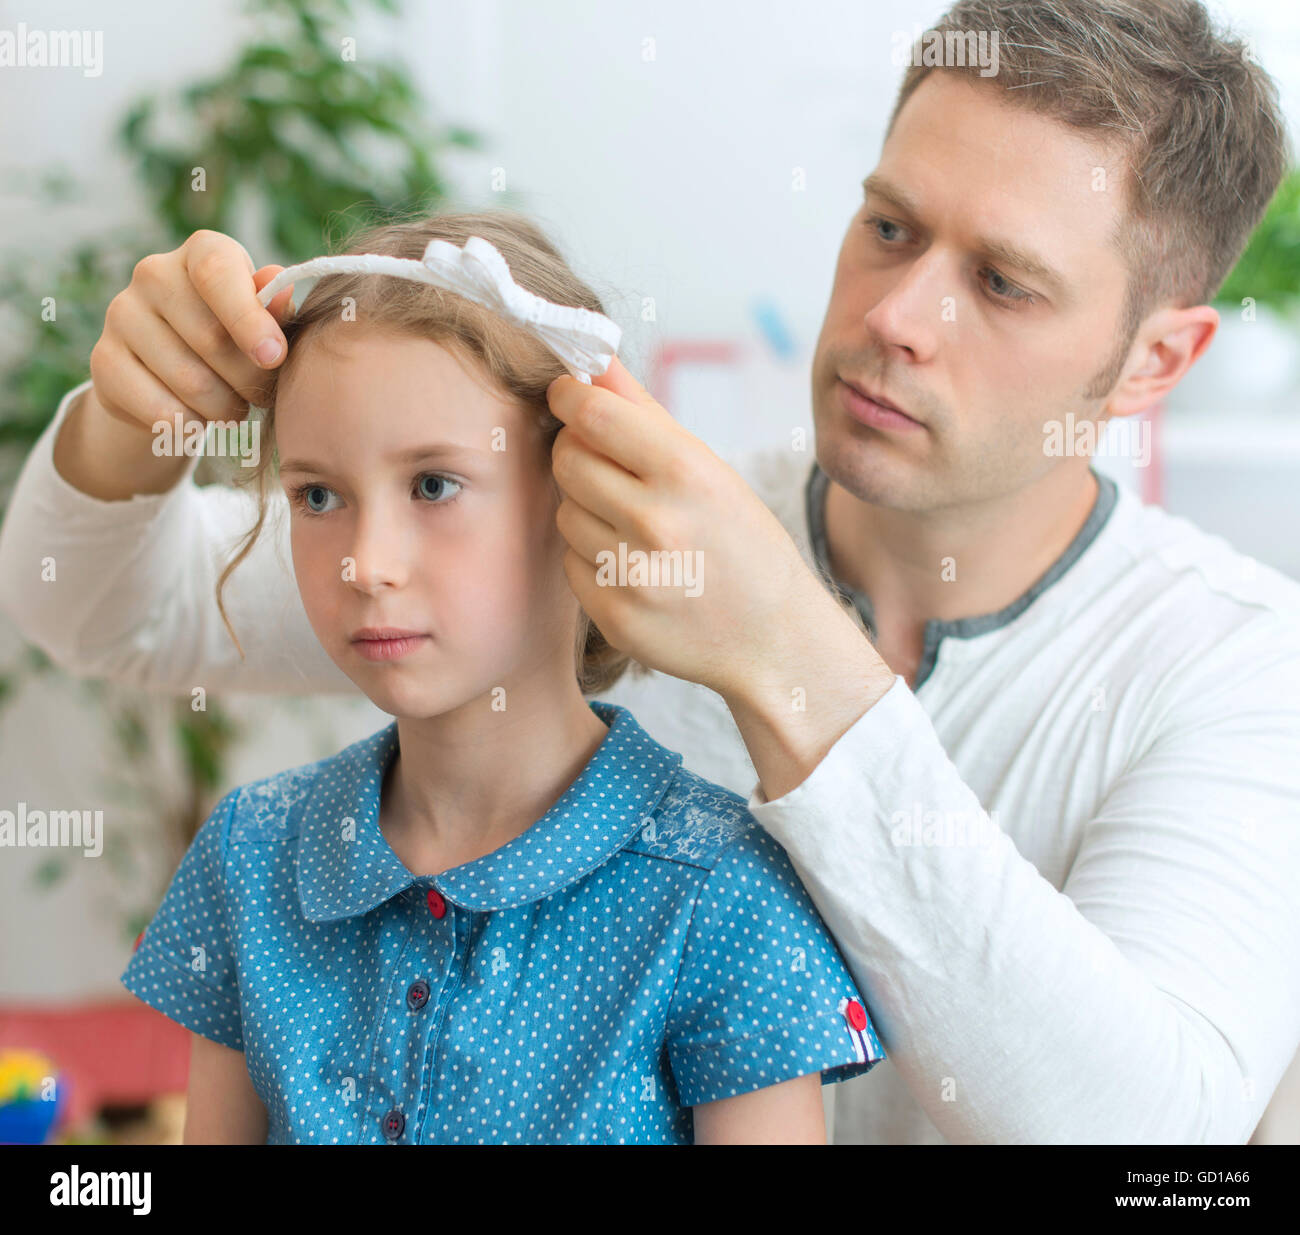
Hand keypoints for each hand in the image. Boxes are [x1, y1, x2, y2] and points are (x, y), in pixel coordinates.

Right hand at [88, 229, 294, 435]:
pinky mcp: (103, 360)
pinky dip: (192, 426)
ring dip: (225, 409)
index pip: (217, 273)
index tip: (274, 357)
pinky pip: (161, 409)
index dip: (248, 318)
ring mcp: (122, 314)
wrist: (178, 374)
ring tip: (234, 407)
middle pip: (212, 339)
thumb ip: (276, 310)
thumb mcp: (267, 323)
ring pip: (191, 381)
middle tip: (261, 394)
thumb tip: (279, 285)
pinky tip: (200, 420)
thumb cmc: (240, 339)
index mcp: (203, 252)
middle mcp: (154, 273)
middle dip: (251, 380)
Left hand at [547, 356, 869, 703]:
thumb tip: (595, 360)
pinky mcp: (614, 616)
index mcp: (686, 472)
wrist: (773, 638)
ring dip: (587, 509)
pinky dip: (592, 558)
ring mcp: (632, 574)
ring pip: (566, 512)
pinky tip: (634, 564)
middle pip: (568, 460)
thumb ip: (644, 410)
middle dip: (577, 452)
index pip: (593, 414)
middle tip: (607, 464)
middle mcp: (656, 521)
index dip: (568, 397)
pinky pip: (571, 564)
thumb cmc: (742, 543)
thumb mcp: (709, 468)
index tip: (566, 395)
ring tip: (634, 524)